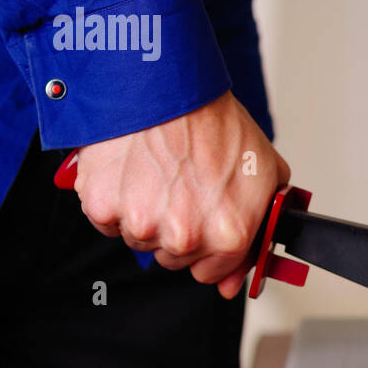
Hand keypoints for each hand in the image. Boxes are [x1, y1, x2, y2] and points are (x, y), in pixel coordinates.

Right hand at [70, 91, 289, 298]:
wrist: (167, 86)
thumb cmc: (215, 123)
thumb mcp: (265, 174)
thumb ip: (259, 230)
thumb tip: (235, 281)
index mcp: (228, 235)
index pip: (213, 274)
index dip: (210, 248)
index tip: (205, 225)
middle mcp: (184, 237)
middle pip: (174, 258)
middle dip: (178, 229)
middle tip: (182, 187)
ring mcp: (140, 224)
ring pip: (140, 238)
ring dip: (146, 212)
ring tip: (159, 172)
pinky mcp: (102, 206)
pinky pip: (107, 218)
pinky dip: (116, 199)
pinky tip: (133, 170)